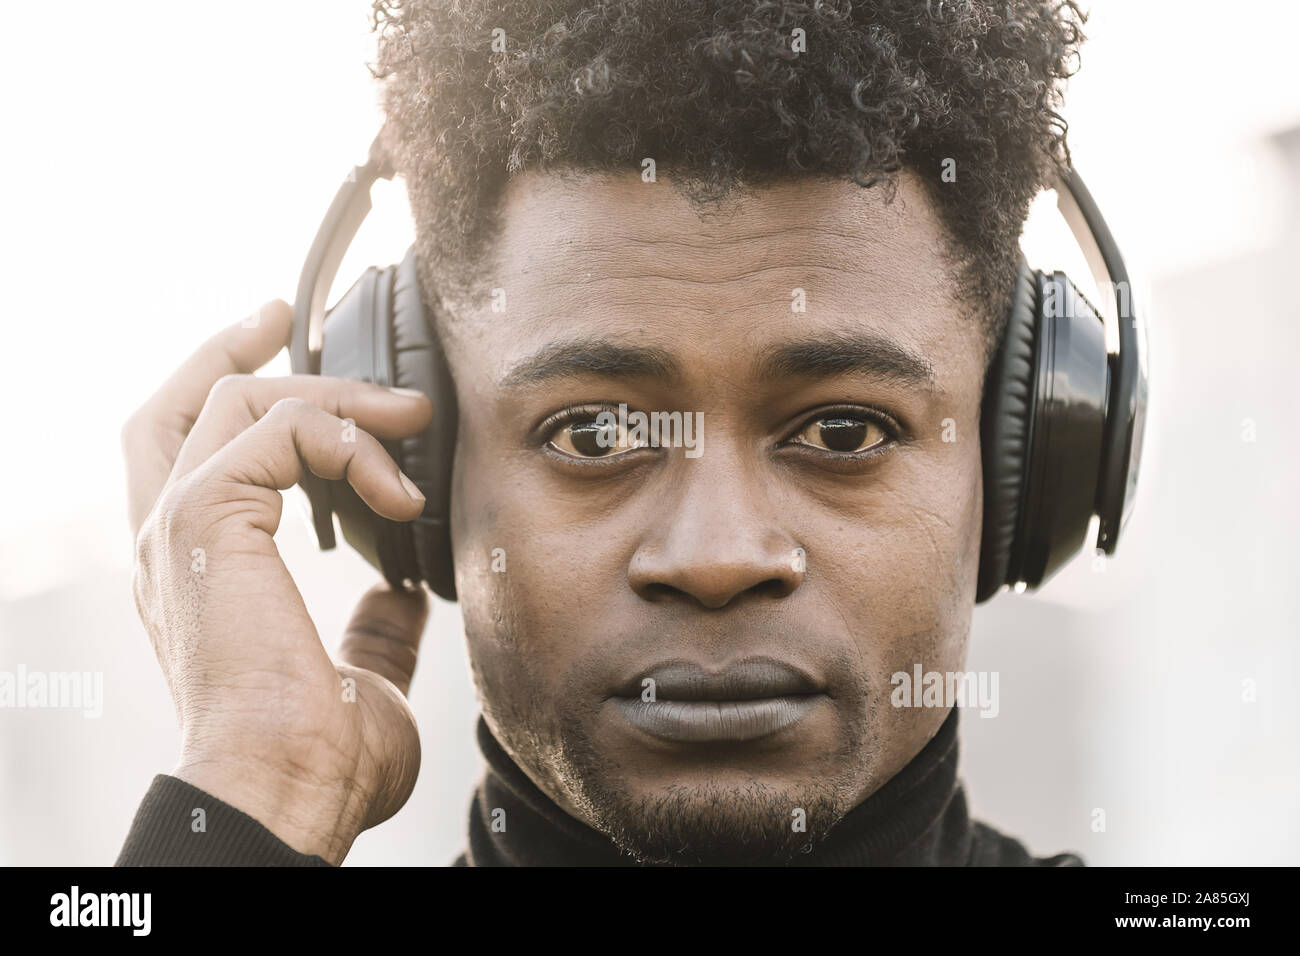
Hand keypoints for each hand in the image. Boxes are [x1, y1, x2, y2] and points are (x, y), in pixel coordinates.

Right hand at [121, 300, 434, 863]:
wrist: (290, 787)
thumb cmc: (320, 755)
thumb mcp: (361, 673)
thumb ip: (373, 628)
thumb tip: (402, 599)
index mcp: (197, 573)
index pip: (186, 454)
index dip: (223, 390)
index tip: (276, 347)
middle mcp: (169, 541)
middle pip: (180, 405)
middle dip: (238, 353)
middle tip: (288, 317)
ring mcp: (180, 525)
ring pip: (237, 402)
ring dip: (331, 396)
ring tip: (406, 413)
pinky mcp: (208, 517)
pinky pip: (280, 431)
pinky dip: (347, 442)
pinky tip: (398, 487)